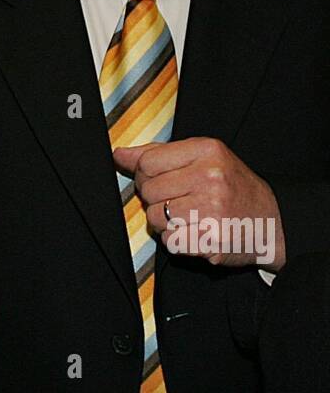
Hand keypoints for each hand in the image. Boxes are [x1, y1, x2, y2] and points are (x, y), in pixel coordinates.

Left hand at [114, 138, 285, 270]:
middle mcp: (210, 177)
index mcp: (207, 151)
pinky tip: (195, 232)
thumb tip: (120, 154)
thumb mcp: (205, 158)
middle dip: (156, 199)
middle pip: (148, 191)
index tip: (158, 179)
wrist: (273, 221)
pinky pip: (169, 242)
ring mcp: (211, 210)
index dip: (145, 174)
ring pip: (155, 218)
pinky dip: (177, 241)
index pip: (148, 162)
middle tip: (179, 200)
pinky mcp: (211, 240)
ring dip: (165, 222)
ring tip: (189, 217)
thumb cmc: (234, 188)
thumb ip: (160, 154)